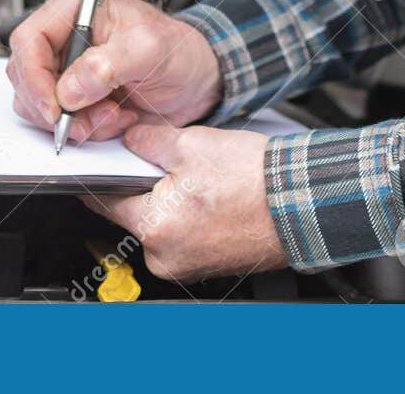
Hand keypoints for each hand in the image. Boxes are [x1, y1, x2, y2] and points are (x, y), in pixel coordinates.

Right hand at [7, 0, 221, 142]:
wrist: (196, 79)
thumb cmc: (179, 51)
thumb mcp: (153, 50)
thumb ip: (111, 64)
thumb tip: (69, 88)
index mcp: (76, 5)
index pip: (28, 40)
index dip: (33, 78)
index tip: (55, 108)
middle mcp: (64, 32)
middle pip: (25, 76)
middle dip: (57, 107)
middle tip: (95, 118)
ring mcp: (64, 65)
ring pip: (37, 103)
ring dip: (74, 121)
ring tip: (114, 115)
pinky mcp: (70, 93)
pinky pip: (55, 120)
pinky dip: (83, 129)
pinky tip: (114, 119)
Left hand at [83, 124, 285, 280]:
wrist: (301, 203)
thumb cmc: (255, 181)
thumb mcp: (192, 144)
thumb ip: (148, 140)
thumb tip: (129, 138)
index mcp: (154, 226)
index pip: (104, 199)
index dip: (106, 172)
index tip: (108, 160)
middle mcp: (164, 256)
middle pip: (134, 213)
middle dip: (146, 185)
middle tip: (173, 164)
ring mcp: (186, 265)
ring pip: (161, 224)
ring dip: (170, 201)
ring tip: (202, 182)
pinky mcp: (206, 266)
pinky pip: (183, 235)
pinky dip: (190, 216)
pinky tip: (212, 197)